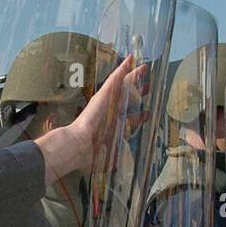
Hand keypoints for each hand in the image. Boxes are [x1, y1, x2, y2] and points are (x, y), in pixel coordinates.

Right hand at [35, 54, 148, 184]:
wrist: (78, 147)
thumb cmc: (93, 155)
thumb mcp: (111, 159)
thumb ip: (118, 159)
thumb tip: (122, 167)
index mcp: (114, 127)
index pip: (129, 120)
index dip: (139, 116)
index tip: (147, 113)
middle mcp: (112, 112)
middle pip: (128, 98)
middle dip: (138, 91)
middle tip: (147, 83)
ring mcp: (108, 102)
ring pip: (123, 85)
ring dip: (132, 75)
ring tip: (142, 65)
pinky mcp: (105, 94)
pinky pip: (116, 79)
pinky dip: (123, 69)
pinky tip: (131, 59)